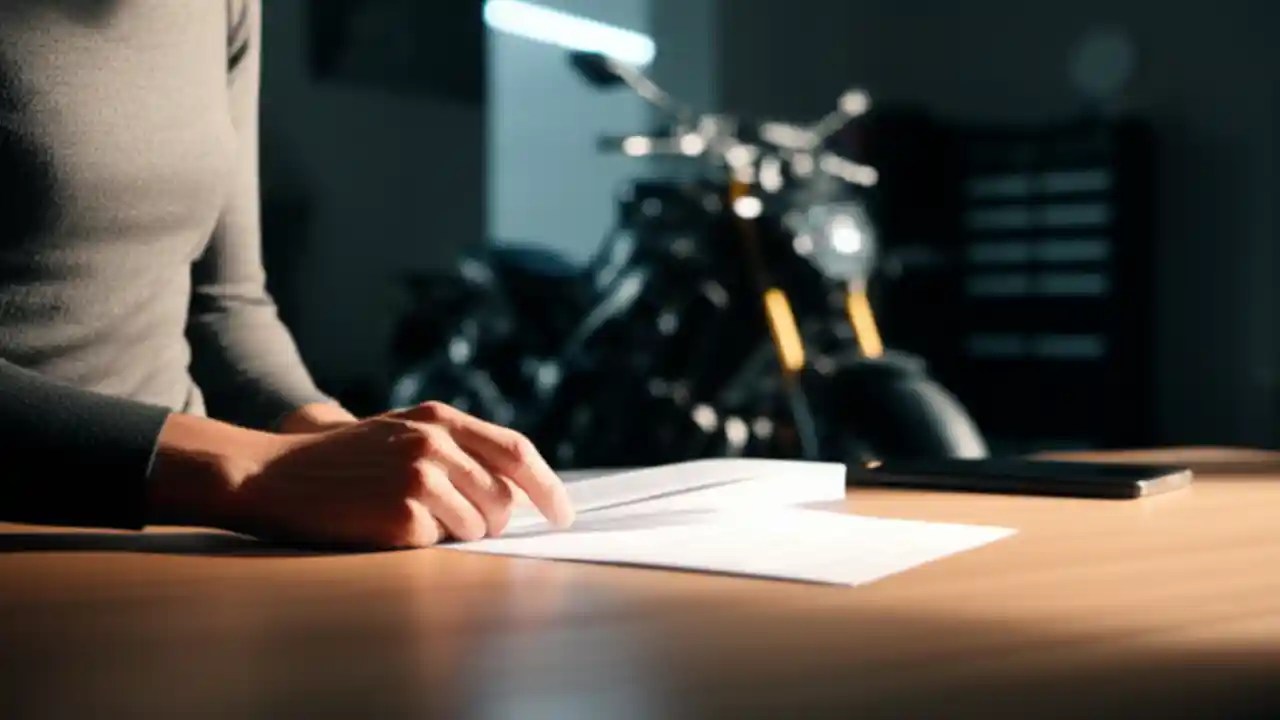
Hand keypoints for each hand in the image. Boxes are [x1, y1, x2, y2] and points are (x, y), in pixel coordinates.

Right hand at [149, 403, 572, 548]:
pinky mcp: (403, 515)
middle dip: (491, 521)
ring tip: (408, 518)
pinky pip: (439, 544)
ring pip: (478, 526)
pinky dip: (421, 544)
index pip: (516, 451)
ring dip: (455, 534)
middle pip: (503, 498)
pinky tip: (385, 527)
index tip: (563, 513)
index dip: (547, 486)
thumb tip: (515, 490)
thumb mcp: (400, 433)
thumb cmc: (341, 461)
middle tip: (453, 523)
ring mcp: (420, 477)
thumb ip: (456, 449)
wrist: (272, 475)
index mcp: (439, 419)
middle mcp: (436, 442)